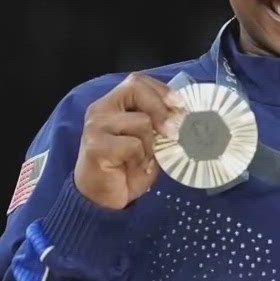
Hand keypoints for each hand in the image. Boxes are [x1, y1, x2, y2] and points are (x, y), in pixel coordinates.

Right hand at [73, 73, 183, 210]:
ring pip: (141, 121)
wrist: (103, 199)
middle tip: (172, 132)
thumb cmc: (127, 168)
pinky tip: (133, 168)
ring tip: (142, 159)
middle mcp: (100, 110)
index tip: (180, 106)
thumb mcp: (149, 141)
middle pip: (135, 88)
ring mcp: (95, 127)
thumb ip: (159, 124)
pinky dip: (140, 160)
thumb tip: (184, 114)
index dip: (161, 89)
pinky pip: (133, 145)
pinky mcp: (95, 146)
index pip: (137, 81)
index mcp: (113, 104)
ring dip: (151, 144)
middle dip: (161, 109)